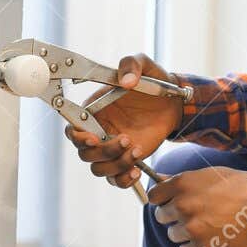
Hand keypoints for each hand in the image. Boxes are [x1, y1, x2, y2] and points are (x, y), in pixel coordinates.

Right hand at [65, 53, 185, 188]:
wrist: (173, 102)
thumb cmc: (153, 82)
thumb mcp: (143, 65)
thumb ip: (131, 65)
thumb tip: (126, 80)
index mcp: (94, 112)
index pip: (73, 131)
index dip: (77, 138)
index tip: (93, 138)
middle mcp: (99, 132)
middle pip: (85, 154)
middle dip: (104, 151)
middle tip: (127, 139)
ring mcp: (112, 149)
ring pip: (100, 169)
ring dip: (116, 165)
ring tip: (137, 150)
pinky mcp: (126, 160)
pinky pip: (116, 180)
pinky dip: (123, 181)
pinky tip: (136, 171)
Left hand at [147, 166, 246, 246]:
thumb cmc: (244, 187)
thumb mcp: (212, 174)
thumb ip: (184, 179)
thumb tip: (161, 179)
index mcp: (183, 184)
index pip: (154, 196)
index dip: (163, 199)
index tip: (170, 201)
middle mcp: (183, 206)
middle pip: (161, 217)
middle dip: (174, 216)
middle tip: (193, 214)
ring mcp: (192, 229)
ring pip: (173, 235)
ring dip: (185, 232)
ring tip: (206, 226)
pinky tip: (209, 239)